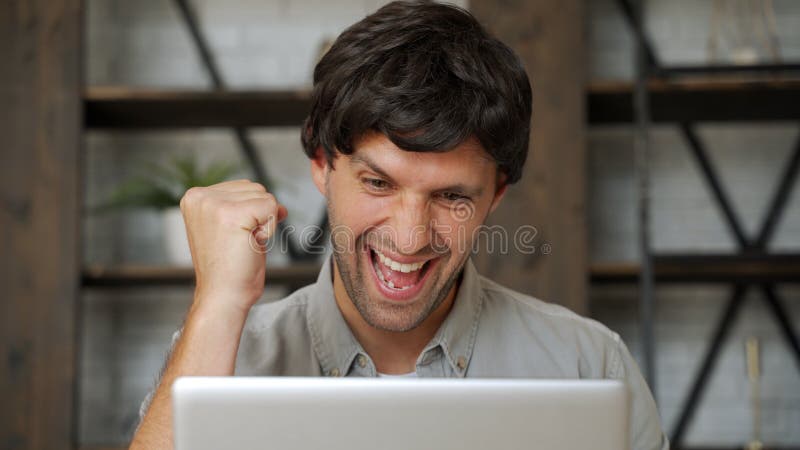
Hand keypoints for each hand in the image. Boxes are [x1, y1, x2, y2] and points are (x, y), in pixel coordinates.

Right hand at [179, 179, 287, 315]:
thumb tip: (278, 206)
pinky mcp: (231, 214)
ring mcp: (214, 204)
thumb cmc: (229, 269)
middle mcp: (200, 196)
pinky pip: (271, 207)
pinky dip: (269, 229)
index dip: (251, 214)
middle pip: (256, 188)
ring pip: (265, 197)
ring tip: (242, 244)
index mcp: (195, 197)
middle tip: (239, 243)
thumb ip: (245, 207)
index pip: (244, 187)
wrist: (223, 296)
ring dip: (263, 224)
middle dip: (258, 217)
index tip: (233, 237)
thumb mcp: (231, 228)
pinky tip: (250, 244)